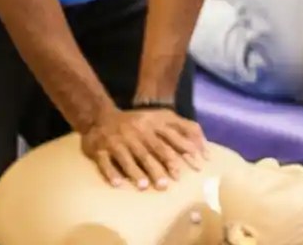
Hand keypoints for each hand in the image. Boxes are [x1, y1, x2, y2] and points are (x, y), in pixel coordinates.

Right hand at [80, 107, 207, 189]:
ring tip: (144, 186)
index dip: (182, 152)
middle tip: (167, 184)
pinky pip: (105, 162)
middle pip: (150, 150)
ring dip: (135, 172)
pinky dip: (111, 172)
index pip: (170, 138)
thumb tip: (202, 147)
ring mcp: (117, 141)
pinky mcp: (100, 150)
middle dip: (159, 167)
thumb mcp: (160, 117)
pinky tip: (118, 184)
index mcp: (152, 124)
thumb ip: (181, 128)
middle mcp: (136, 133)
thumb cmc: (137, 122)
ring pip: (128, 157)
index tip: (193, 167)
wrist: (100, 117)